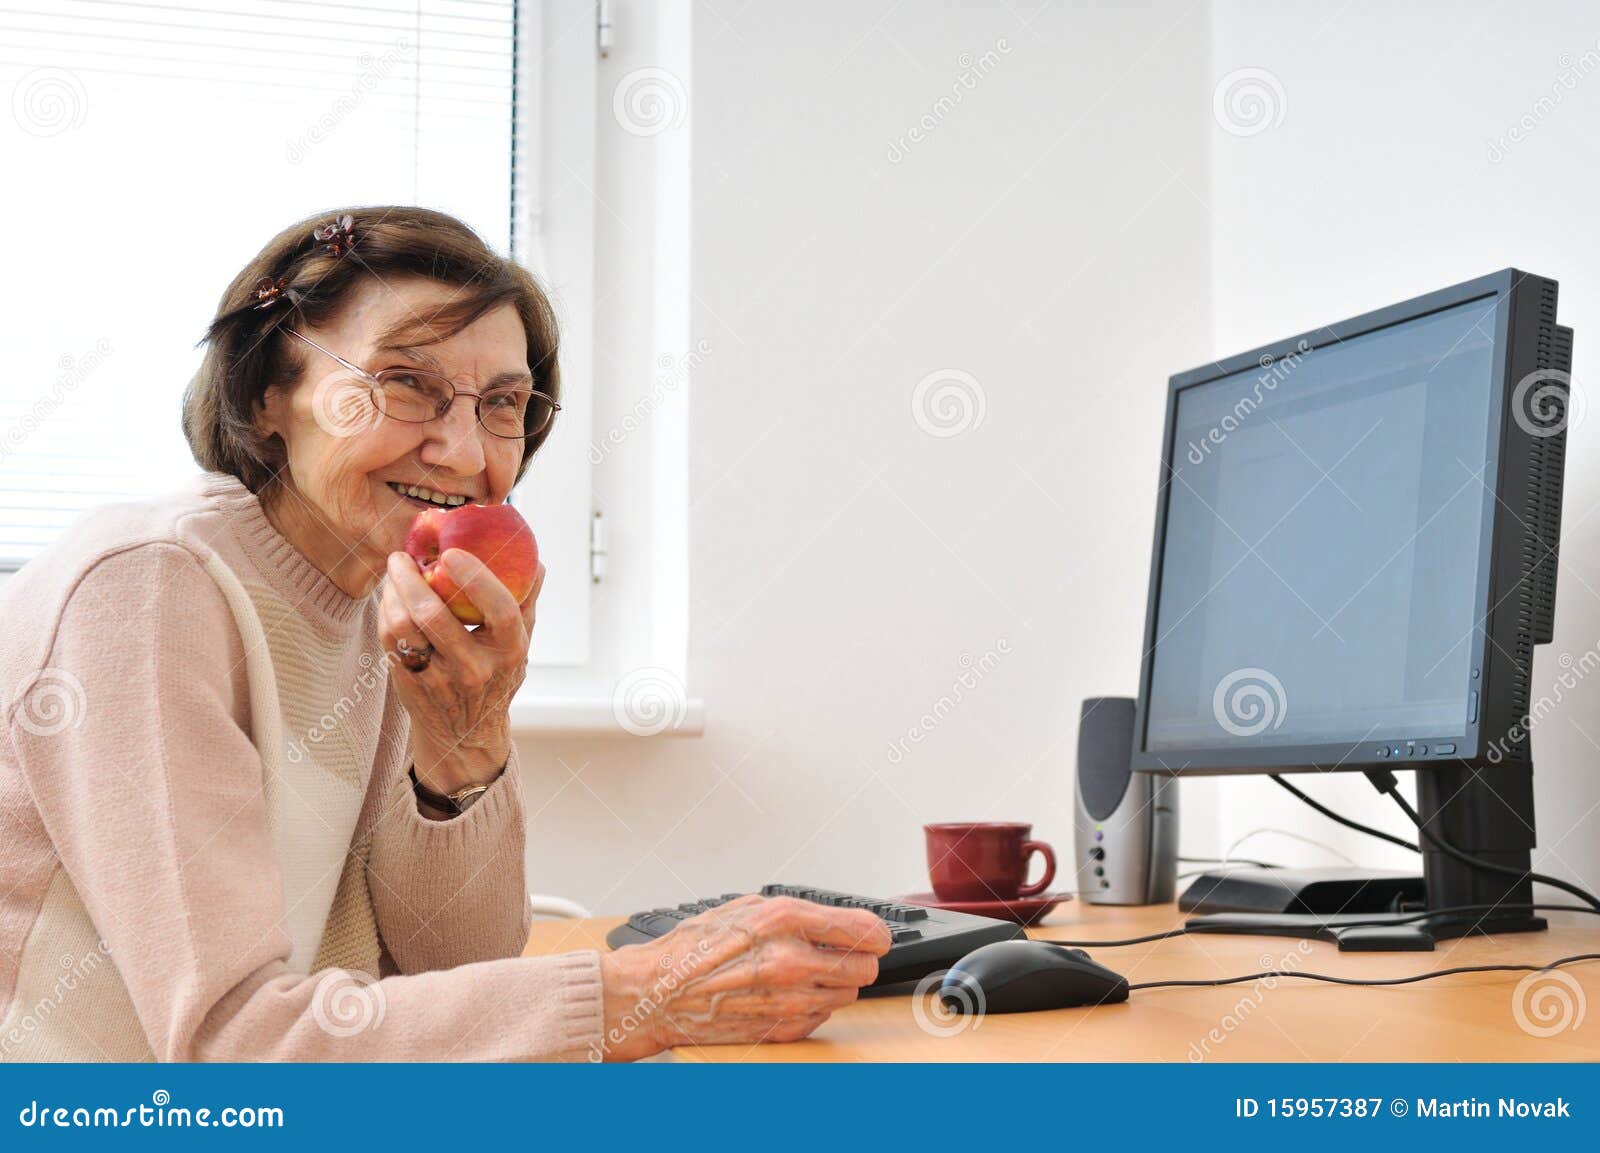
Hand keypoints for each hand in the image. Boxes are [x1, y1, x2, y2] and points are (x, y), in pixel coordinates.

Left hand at [380, 549, 545, 793]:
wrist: (466, 733)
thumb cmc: (497, 674)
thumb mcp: (521, 642)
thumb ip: (525, 600)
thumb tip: (533, 558)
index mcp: (510, 651)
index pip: (500, 610)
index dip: (477, 578)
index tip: (452, 552)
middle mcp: (475, 669)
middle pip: (435, 616)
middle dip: (411, 578)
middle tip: (402, 555)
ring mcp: (440, 680)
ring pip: (404, 628)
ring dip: (392, 593)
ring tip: (394, 573)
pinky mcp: (411, 684)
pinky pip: (390, 641)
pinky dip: (386, 612)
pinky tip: (390, 598)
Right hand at [593, 895, 891, 1060]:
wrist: (657, 994)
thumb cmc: (694, 948)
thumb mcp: (747, 907)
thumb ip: (799, 913)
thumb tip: (839, 921)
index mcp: (785, 922)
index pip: (865, 931)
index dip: (873, 933)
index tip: (872, 935)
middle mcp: (792, 962)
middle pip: (864, 968)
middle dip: (856, 959)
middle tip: (839, 953)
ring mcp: (789, 1000)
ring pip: (848, 994)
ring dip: (834, 983)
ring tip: (804, 972)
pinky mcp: (783, 1029)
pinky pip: (823, 1016)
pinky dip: (814, 1004)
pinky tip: (787, 993)